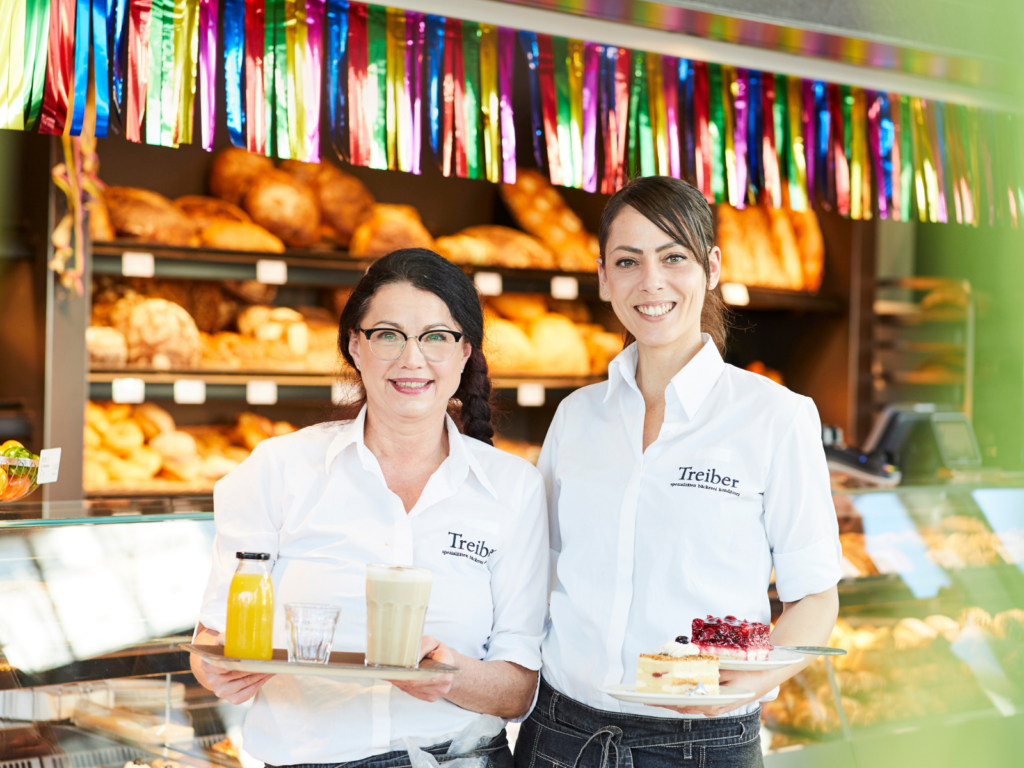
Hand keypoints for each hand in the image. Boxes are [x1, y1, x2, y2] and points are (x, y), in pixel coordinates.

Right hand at [190, 631, 273, 704]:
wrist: (226, 665)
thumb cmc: (226, 652)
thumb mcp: (223, 641)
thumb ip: (225, 639)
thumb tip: (229, 639)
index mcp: (208, 664)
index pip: (218, 666)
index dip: (231, 664)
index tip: (244, 659)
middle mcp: (212, 680)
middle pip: (234, 674)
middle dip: (251, 667)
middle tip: (265, 661)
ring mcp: (221, 691)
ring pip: (242, 684)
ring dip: (258, 676)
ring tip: (269, 668)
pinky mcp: (231, 698)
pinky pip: (245, 695)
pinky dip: (257, 686)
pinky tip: (265, 677)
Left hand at [385, 635, 455, 702]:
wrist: (448, 667)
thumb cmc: (439, 653)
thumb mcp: (432, 643)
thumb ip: (422, 646)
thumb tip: (409, 655)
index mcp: (446, 664)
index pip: (423, 672)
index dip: (407, 672)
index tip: (395, 669)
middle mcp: (444, 681)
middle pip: (415, 682)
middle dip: (399, 677)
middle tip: (385, 670)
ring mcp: (437, 692)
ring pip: (412, 688)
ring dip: (399, 681)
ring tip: (390, 672)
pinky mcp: (431, 697)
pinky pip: (413, 693)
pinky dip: (403, 685)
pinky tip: (399, 678)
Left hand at [646, 668, 778, 716]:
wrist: (772, 670)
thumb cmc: (753, 670)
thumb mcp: (730, 668)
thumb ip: (709, 672)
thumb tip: (687, 670)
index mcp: (716, 704)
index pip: (684, 704)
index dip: (665, 700)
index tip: (649, 696)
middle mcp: (714, 707)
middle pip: (682, 704)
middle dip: (664, 698)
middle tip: (644, 690)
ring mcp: (716, 704)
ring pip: (688, 701)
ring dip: (672, 694)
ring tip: (654, 685)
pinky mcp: (718, 698)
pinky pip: (696, 696)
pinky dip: (683, 690)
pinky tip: (674, 683)